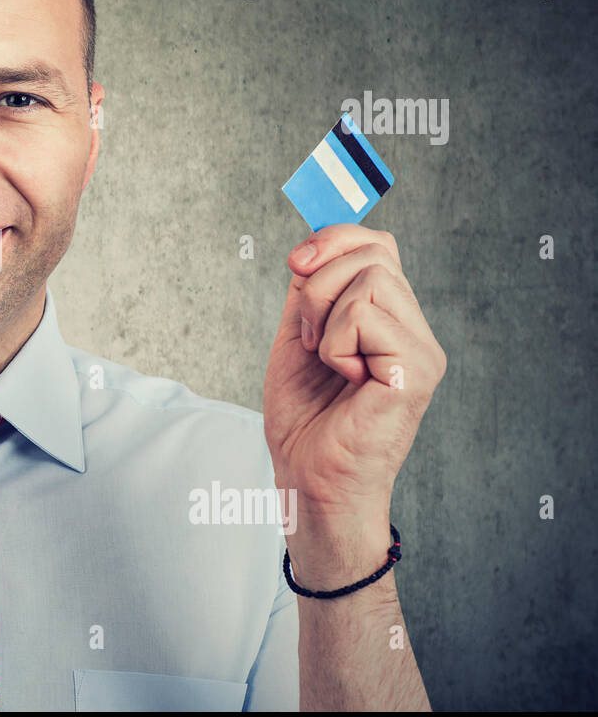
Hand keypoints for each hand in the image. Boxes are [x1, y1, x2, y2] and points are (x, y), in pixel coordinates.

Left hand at [263, 224, 445, 584]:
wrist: (306, 478)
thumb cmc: (305, 419)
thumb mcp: (297, 338)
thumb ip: (308, 291)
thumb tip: (311, 247)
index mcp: (390, 319)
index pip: (378, 245)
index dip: (335, 238)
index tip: (295, 262)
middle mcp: (414, 330)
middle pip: (373, 252)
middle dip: (317, 284)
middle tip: (308, 337)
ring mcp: (421, 350)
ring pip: (370, 278)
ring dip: (324, 317)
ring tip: (327, 361)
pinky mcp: (416, 371)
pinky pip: (365, 315)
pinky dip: (334, 343)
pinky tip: (343, 378)